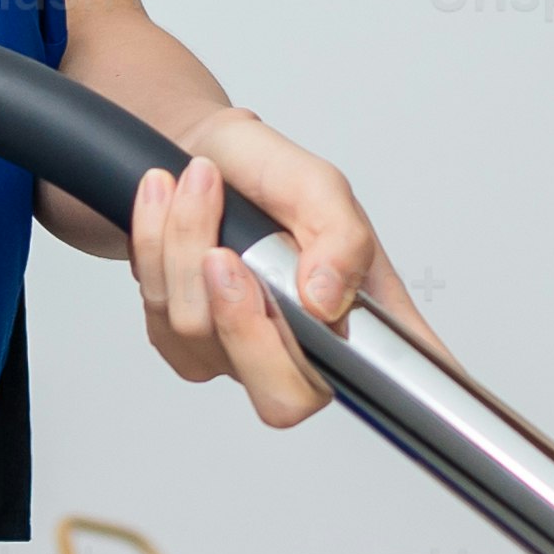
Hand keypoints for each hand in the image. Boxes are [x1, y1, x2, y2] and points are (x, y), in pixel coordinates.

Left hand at [122, 111, 416, 426]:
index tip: (365, 355)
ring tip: (198, 184)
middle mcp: (305, 345)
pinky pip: (160, 317)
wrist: (196, 155)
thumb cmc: (268, 173)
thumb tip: (327, 302)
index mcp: (359, 312)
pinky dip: (156, 249)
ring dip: (186, 246)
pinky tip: (167, 206)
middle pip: (284, 398)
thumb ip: (340, 239)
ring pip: (202, 336)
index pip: (397, 379)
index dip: (396, 395)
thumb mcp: (317, 185)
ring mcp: (242, 352)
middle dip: (240, 319)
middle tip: (226, 252)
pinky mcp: (188, 344)